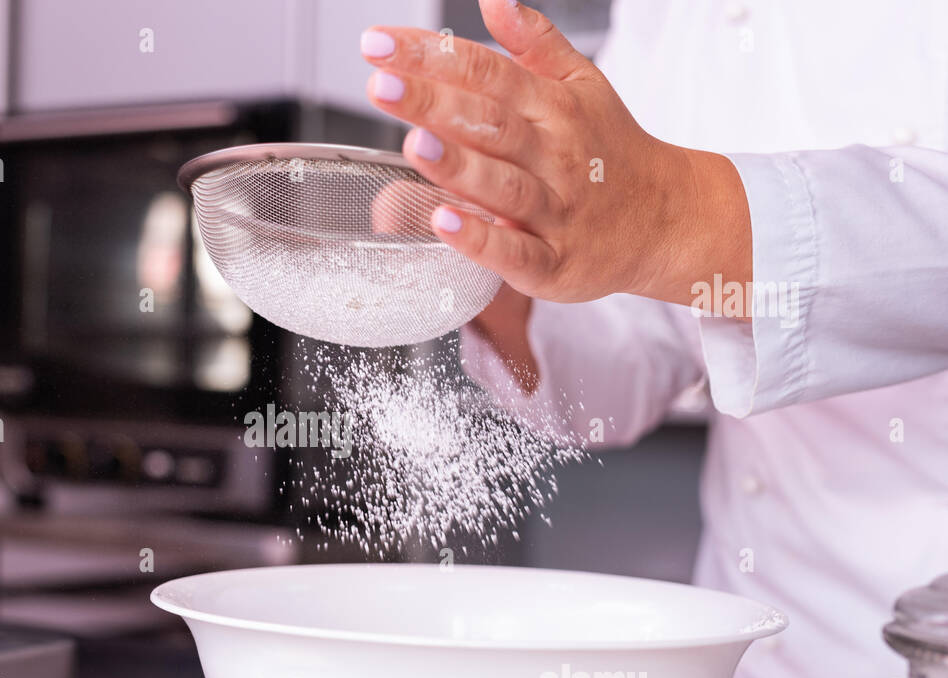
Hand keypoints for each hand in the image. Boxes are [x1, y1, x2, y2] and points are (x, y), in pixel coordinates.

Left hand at [360, 0, 750, 310]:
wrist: (670, 221)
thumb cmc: (613, 152)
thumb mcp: (583, 86)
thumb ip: (536, 43)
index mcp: (552, 106)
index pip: (484, 71)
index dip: (430, 55)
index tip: (377, 44)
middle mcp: (553, 154)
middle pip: (489, 122)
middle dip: (433, 103)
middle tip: (380, 85)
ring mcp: (554, 211)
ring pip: (501, 185)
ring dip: (457, 165)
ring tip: (412, 144)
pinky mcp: (553, 264)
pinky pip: (513, 252)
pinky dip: (480, 239)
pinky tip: (443, 222)